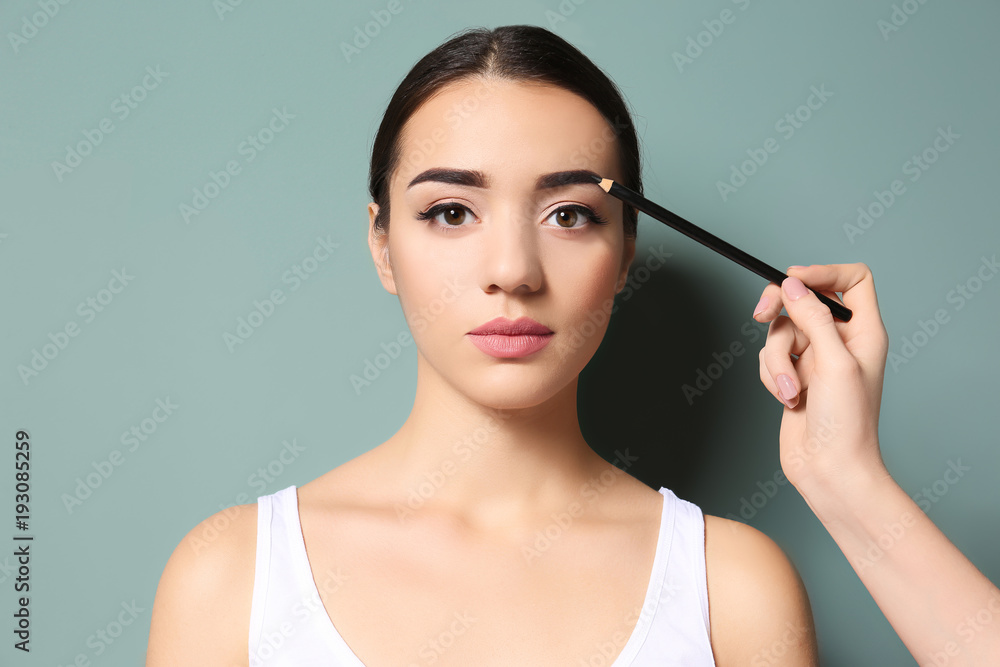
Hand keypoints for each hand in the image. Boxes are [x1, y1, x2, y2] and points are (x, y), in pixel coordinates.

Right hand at [752, 263, 890, 497]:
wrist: (830, 470)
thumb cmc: (847, 425)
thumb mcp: (834, 363)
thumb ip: (813, 318)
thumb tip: (792, 285)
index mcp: (864, 332)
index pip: (852, 279)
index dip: (823, 272)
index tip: (794, 279)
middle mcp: (840, 341)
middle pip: (803, 299)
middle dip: (780, 309)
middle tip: (762, 313)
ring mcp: (814, 359)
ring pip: (780, 332)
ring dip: (777, 362)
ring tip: (791, 391)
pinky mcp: (792, 376)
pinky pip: (769, 358)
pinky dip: (772, 377)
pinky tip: (787, 399)